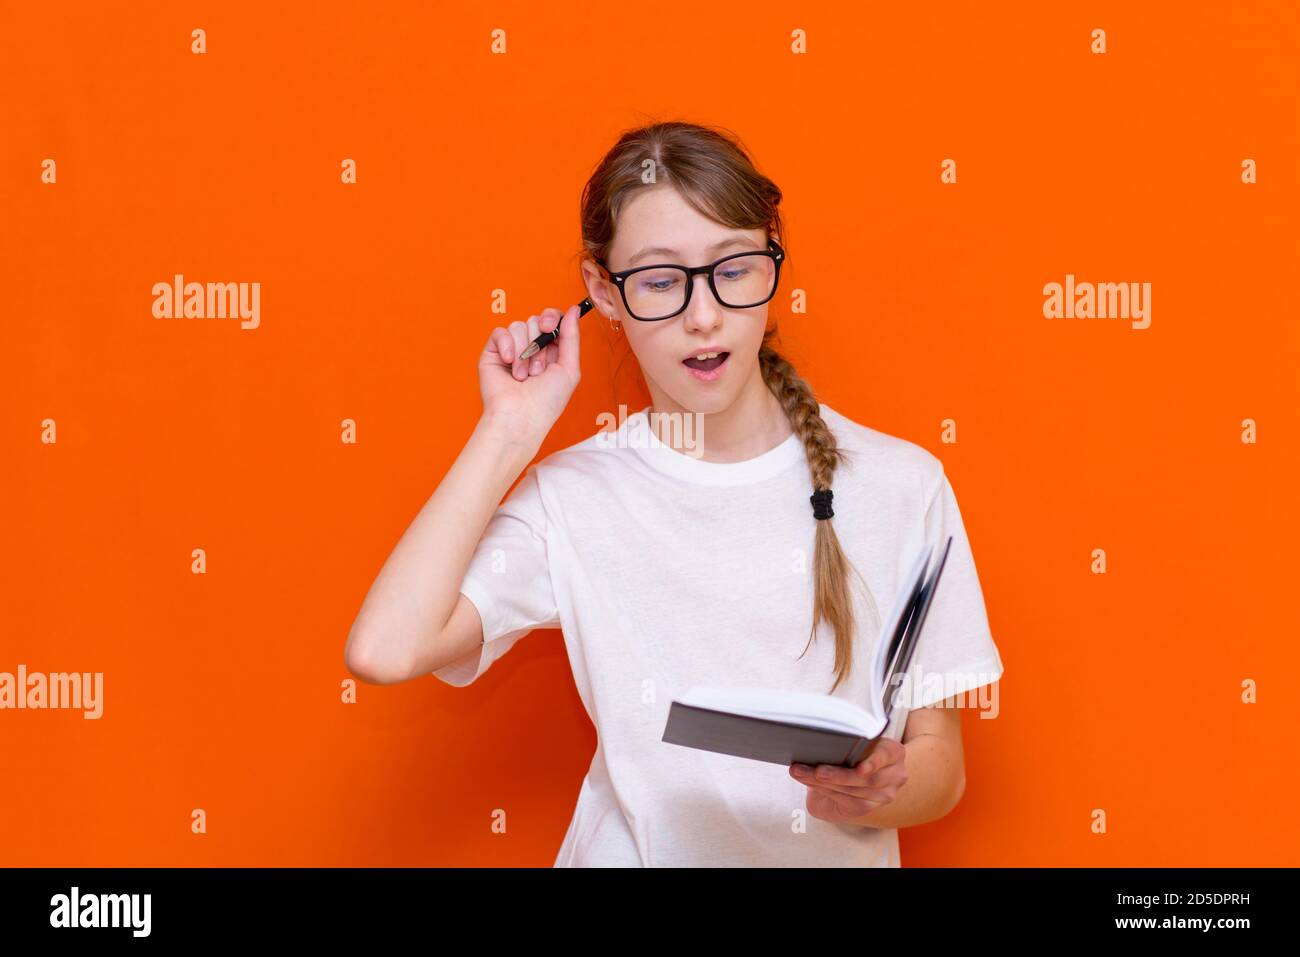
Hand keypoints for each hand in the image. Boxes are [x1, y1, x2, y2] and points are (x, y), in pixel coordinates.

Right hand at [479, 304, 582, 443]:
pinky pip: (499, 331)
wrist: (519, 417)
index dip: (552, 318)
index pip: (553, 321)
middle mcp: (532, 349)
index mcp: (551, 352)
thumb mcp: (569, 369)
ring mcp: (512, 350)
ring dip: (524, 352)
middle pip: (536, 320)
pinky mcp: (493, 352)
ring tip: (523, 376)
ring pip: (519, 326)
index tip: (550, 327)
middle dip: (539, 342)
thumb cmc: (546, 402)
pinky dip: (506, 345)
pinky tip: (509, 362)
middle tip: (538, 369)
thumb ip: (572, 337)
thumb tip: (573, 309)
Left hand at [789, 737, 907, 824]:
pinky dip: (822, 789)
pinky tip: (807, 780)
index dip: (873, 763)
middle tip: (817, 770)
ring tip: (801, 772)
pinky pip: (844, 800)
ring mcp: (883, 794)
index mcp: (894, 753)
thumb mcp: (859, 742)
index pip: (886, 756)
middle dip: (838, 775)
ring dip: (822, 782)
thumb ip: (850, 741)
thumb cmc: (857, 752)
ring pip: (851, 791)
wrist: (859, 776)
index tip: (860, 769)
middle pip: (866, 780)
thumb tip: (823, 738)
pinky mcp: (867, 807)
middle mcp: (894, 775)